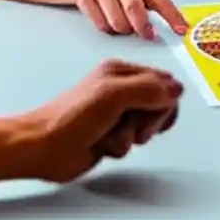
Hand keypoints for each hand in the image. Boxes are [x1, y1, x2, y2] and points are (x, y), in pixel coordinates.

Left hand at [16, 60, 182, 182]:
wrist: (41, 147)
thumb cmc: (72, 118)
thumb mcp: (114, 95)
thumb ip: (149, 89)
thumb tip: (178, 89)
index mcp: (121, 72)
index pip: (164, 82)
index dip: (165, 101)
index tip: (153, 113)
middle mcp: (120, 89)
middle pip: (159, 105)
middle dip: (149, 121)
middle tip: (135, 130)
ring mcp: (115, 113)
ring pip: (146, 126)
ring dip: (132, 136)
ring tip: (111, 137)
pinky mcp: (110, 134)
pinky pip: (131, 141)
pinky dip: (121, 146)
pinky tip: (102, 145)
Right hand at [64, 0, 186, 38]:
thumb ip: (148, 1)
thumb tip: (172, 23)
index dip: (172, 16)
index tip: (182, 29)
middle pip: (135, 8)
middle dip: (143, 27)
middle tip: (148, 35)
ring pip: (118, 21)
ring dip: (123, 30)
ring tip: (123, 24)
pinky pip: (101, 25)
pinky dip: (107, 29)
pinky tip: (107, 20)